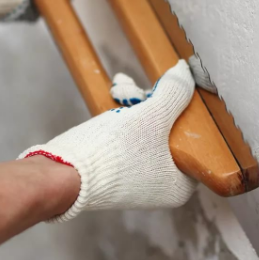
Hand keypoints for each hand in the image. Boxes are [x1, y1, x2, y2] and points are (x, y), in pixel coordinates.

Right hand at [18, 60, 197, 221]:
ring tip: (119, 87)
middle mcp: (159, 188)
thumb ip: (174, 93)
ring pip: (144, 131)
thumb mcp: (152, 116)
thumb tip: (186, 71)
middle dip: (150, 103)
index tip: (174, 95)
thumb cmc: (114, 153)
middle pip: (166, 132)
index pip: (195, 144)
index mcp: (179, 186)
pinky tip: (113, 95)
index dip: (185, 114)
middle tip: (138, 89)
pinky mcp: (112, 172)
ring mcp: (135, 181)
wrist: (62, 174)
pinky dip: (121, 118)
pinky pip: (126, 138)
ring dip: (133, 105)